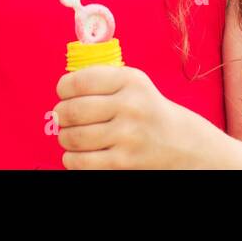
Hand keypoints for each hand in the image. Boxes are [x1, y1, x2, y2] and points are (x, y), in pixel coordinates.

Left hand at [53, 65, 206, 168]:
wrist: (181, 143)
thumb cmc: (146, 109)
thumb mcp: (132, 83)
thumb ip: (101, 78)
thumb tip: (63, 87)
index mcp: (130, 80)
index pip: (80, 81)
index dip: (63, 88)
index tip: (63, 93)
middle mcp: (130, 106)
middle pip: (73, 110)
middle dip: (61, 115)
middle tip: (62, 117)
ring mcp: (127, 136)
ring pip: (74, 137)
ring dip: (65, 137)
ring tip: (69, 136)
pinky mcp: (123, 162)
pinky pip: (81, 162)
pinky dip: (71, 159)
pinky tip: (75, 154)